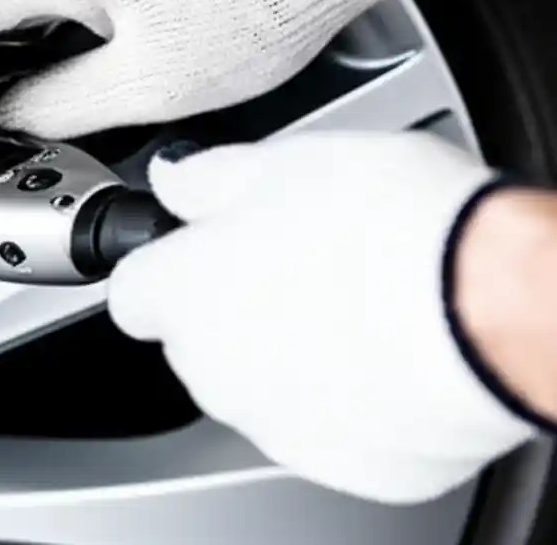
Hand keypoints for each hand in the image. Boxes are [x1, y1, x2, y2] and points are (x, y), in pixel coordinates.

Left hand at [109, 131, 535, 503]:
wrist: (491, 306)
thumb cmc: (390, 226)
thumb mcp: (283, 162)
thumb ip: (208, 178)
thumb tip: (176, 181)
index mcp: (182, 294)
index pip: (135, 292)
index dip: (171, 266)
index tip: (204, 249)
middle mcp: (214, 370)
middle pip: (201, 341)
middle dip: (238, 308)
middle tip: (307, 263)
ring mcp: (276, 424)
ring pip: (262, 386)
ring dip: (292, 354)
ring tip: (363, 305)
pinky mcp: (344, 462)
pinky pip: (330, 427)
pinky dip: (350, 400)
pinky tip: (394, 356)